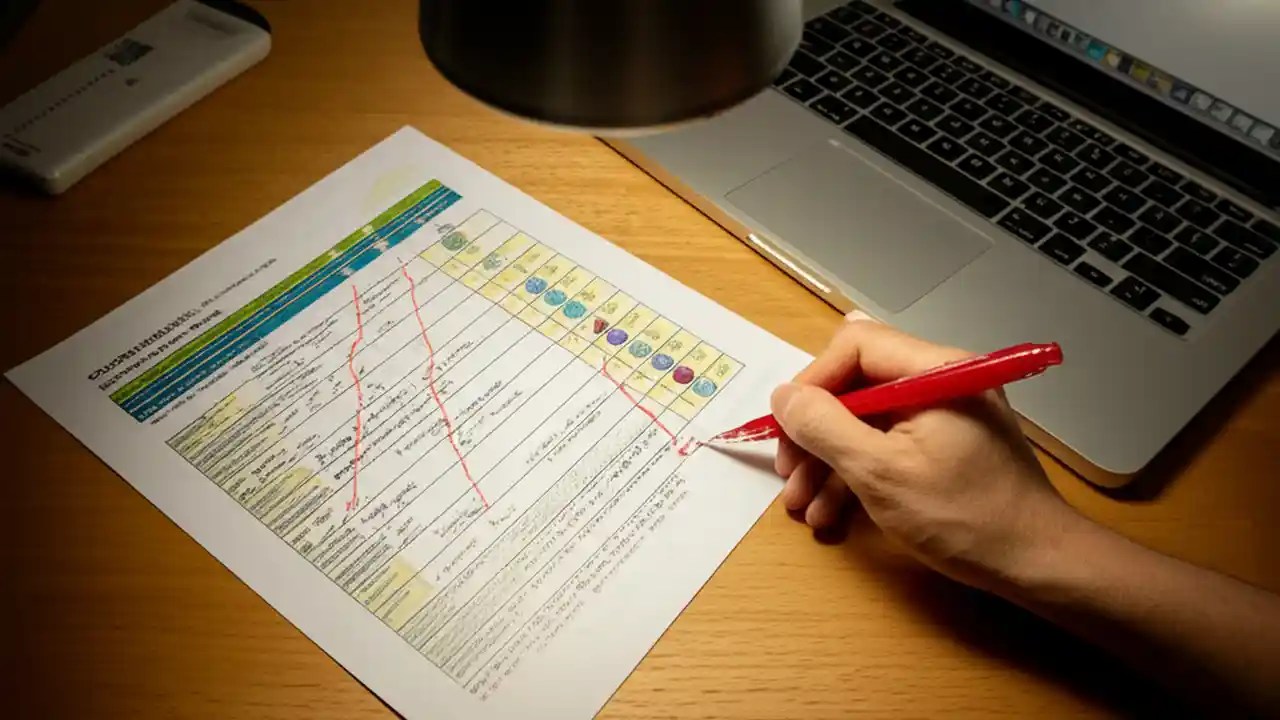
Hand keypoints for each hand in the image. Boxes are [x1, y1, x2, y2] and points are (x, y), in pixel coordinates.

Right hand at [772, 320, 1079, 591]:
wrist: (1037, 564)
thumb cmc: (962, 516)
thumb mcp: (879, 472)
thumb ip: (825, 427)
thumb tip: (784, 397)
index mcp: (934, 370)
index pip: (855, 346)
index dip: (812, 383)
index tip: (785, 427)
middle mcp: (940, 381)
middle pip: (857, 384)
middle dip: (815, 431)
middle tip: (788, 473)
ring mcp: (945, 414)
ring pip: (867, 420)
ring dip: (827, 460)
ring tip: (802, 504)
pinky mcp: (946, 446)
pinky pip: (888, 444)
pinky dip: (857, 473)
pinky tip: (831, 511)